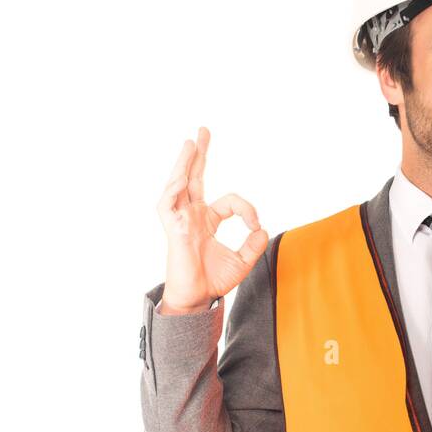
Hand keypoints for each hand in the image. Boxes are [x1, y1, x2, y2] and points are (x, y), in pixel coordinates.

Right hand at [155, 126, 269, 311]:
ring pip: (178, 185)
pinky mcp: (172, 230)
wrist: (197, 299)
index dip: (247, 210)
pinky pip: (168, 205)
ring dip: (183, 164)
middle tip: (201, 131)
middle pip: (193, 178)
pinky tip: (181, 176)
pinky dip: (174, 190)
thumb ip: (254, 245)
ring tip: (189, 143)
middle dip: (197, 155)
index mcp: (207, 220)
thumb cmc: (213, 281)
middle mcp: (191, 216)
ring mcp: (180, 221)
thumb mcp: (242, 261)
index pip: (229, 202)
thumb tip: (263, 229)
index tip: (256, 225)